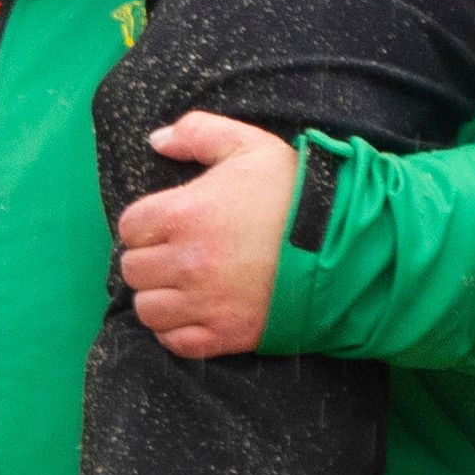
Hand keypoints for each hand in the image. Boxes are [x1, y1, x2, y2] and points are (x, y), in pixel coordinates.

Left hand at [117, 111, 296, 359]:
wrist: (344, 243)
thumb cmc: (294, 191)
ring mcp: (205, 302)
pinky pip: (177, 342)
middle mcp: (188, 261)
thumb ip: (197, 131)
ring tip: (180, 285)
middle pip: (133, 270)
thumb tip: (157, 139)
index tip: (166, 223)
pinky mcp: (226, 334)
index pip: (130, 227)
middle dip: (149, 259)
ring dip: (159, 296)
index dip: (146, 224)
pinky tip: (193, 312)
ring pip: (148, 310)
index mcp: (186, 213)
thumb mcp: (249, 144)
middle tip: (174, 253)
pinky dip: (176, 331)